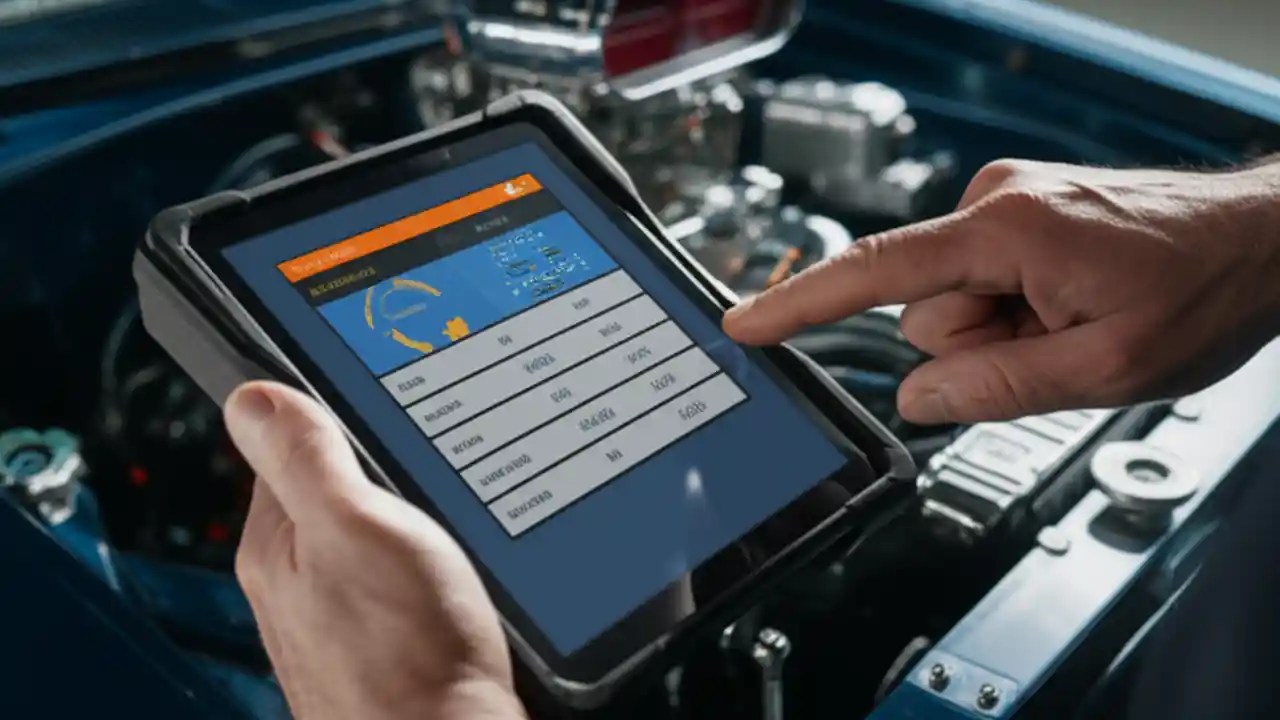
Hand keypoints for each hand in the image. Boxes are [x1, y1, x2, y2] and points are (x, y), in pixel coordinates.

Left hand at [224, 381, 525, 719]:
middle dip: (385, 480)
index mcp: (275, 545)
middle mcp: (297, 583)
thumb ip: (304, 457)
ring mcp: (341, 617)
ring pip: (376, 536)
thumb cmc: (408, 653)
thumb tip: (252, 396)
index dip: (341, 424)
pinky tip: (454, 577)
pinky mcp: (385, 642)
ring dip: (412, 524)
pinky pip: (402, 579)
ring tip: (448, 533)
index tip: (384, 423)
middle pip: (338, 493)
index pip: (291, 448)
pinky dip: (428, 567)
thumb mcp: (355, 525)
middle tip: (428, 485)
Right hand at [725, 159, 1279, 423]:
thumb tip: (916, 398)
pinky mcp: (1018, 214)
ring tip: (1074, 323)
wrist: (1263, 239)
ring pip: (954, 304)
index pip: (877, 272)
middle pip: (926, 312)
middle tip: (1059, 346)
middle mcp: (994, 204)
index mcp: (1006, 232)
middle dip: (978, 346)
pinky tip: (1070, 306)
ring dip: (1002, 330)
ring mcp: (1006, 205)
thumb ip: (998, 388)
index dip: (803, 304)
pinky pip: (980, 283)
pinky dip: (1014, 309)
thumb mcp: (1105, 369)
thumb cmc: (1202, 289)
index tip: (746, 324)